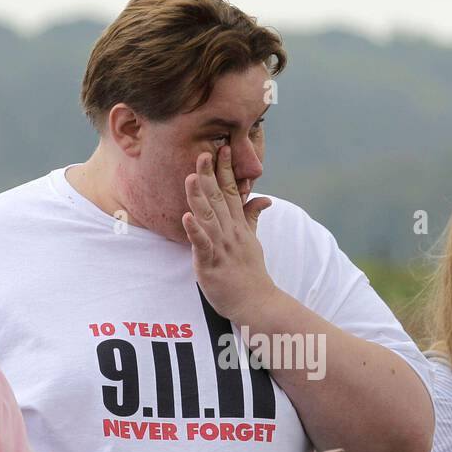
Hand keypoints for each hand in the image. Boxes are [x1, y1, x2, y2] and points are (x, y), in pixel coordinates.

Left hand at [182, 145, 275, 322]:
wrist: (257, 303)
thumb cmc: (251, 273)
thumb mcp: (253, 241)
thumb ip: (253, 218)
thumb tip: (264, 198)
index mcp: (238, 226)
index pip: (233, 192)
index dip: (226, 171)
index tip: (222, 149)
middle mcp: (231, 232)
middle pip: (219, 199)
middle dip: (210, 176)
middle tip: (203, 152)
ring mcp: (222, 247)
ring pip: (209, 218)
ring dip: (199, 197)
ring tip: (190, 177)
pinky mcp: (212, 264)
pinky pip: (202, 245)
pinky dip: (195, 232)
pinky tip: (187, 218)